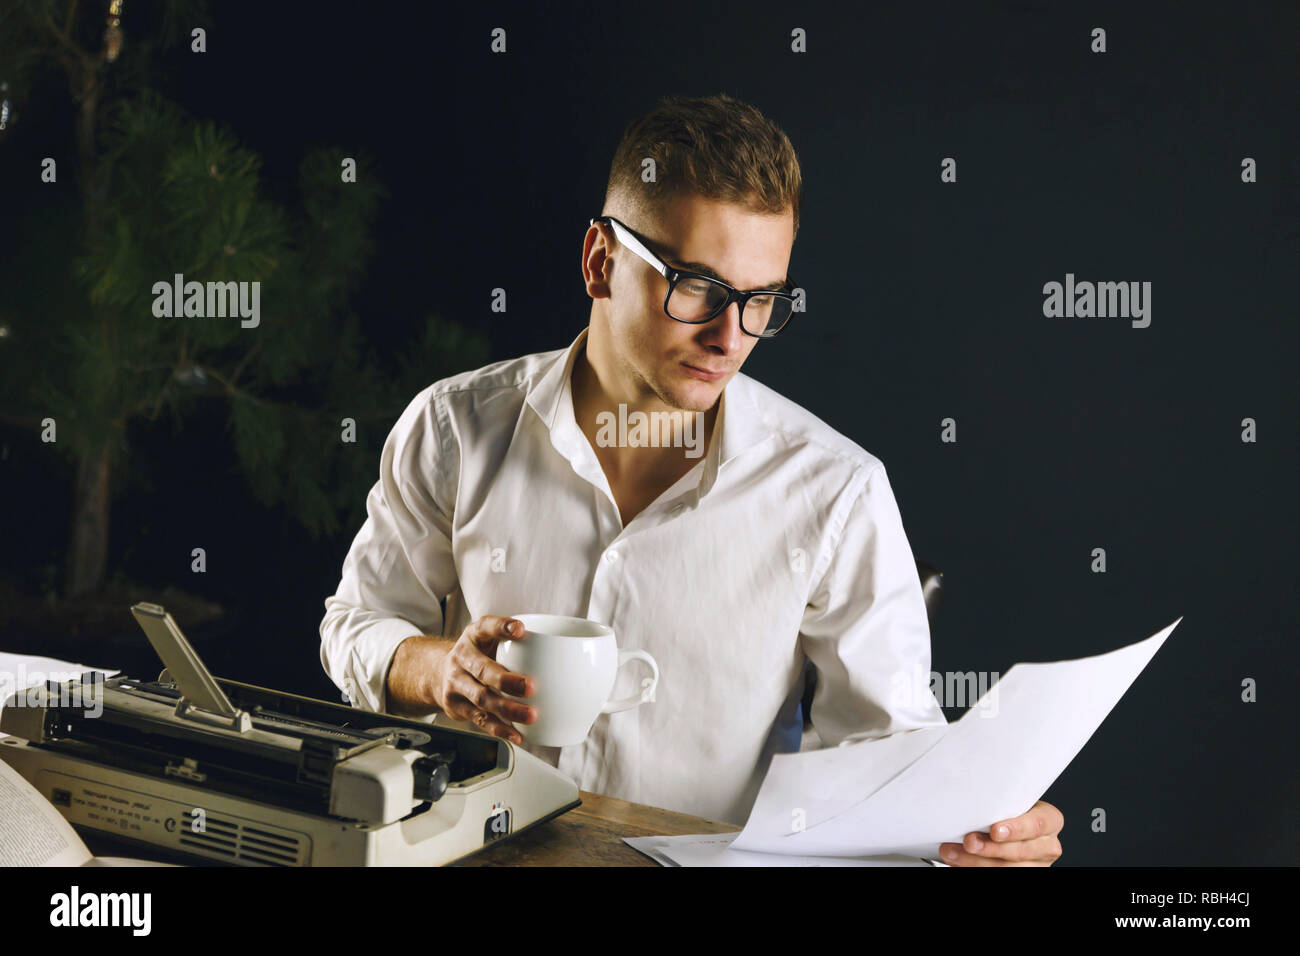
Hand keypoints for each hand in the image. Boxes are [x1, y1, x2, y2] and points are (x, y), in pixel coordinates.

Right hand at [387, 616, 535, 742]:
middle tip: (531, 686)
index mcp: (474, 636)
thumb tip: (560, 656)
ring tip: (530, 715)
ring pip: (481, 698)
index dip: (501, 627)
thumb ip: (516, 642)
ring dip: (507, 709)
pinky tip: (515, 734)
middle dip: (506, 680)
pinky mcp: (456, 706)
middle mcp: (462, 658)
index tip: (519, 629)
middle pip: (482, 669)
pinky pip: (479, 719)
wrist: (439, 673)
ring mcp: (457, 683)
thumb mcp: (490, 639)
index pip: (486, 627)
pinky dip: (499, 729)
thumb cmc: (478, 654)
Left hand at [938, 800, 1063, 865]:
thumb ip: (1000, 803)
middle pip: (1020, 851)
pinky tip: (959, 862)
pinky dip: (975, 867)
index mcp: (1050, 821)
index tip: (994, 831)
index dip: (1016, 829)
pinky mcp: (1024, 873)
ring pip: (1008, 868)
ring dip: (976, 861)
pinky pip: (1001, 873)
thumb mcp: (1011, 801)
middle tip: (969, 842)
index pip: (1038, 824)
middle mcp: (1048, 845)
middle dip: (990, 848)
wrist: (1010, 826)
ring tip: (953, 853)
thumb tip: (970, 802)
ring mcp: (1037, 864)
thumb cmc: (1007, 809)